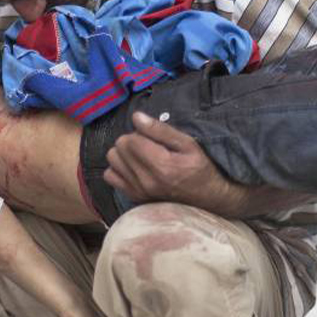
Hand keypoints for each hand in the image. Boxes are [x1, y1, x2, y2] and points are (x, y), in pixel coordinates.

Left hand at [105, 111, 234, 206]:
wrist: (206, 198)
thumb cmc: (200, 167)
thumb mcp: (188, 144)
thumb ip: (161, 130)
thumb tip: (136, 117)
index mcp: (161, 166)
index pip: (130, 140)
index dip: (139, 133)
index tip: (152, 137)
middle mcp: (146, 181)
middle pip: (118, 149)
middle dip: (130, 142)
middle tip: (147, 145)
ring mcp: (138, 191)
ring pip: (112, 162)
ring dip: (123, 154)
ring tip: (140, 156)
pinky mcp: (134, 197)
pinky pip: (110, 177)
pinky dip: (118, 169)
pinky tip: (133, 167)